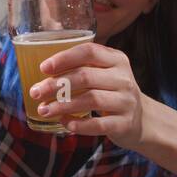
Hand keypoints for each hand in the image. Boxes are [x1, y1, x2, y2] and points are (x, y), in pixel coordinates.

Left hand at [29, 41, 144, 146]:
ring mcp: (126, 102)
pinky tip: (65, 124)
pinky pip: (99, 124)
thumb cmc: (112, 93)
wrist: (142, 120)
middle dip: (56, 85)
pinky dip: (79, 125)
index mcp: (116, 60)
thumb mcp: (104, 74)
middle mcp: (123, 78)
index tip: (43, 68)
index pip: (89, 51)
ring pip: (91, 100)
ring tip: (43, 109)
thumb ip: (81, 68)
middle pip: (86, 77)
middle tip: (35, 92)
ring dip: (63, 106)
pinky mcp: (125, 124)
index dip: (64, 58)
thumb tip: (42, 72)